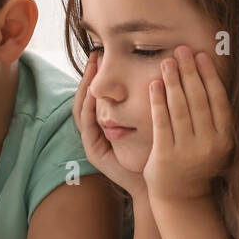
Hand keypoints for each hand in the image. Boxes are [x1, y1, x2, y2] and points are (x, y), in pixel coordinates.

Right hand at [72, 51, 147, 199]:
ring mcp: (92, 141)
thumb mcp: (151, 121)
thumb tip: (157, 72)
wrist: (155, 184)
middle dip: (88, 76)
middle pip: (86, 98)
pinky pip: (86, 126)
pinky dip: (89, 109)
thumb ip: (148, 102)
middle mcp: (96, 131)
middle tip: (94, 54)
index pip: (97, 94)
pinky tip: (94, 94)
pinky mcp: (93, 151)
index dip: (99, 74)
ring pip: (82, 110)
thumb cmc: (157, 153)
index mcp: (107, 124)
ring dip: (85, 88)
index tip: (104, 53)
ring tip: (91, 70)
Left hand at [144, 46, 232, 201]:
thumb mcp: (215, 142)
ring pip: (180, 108)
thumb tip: (210, 77)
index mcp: (226, 138)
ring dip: (173, 81)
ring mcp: (188, 150)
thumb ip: (214, 117)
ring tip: (167, 61)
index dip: (210, 76)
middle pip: (198, 100)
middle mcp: (209, 144)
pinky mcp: (166, 155)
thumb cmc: (197, 163)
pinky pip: (161, 121)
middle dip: (190, 72)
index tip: (202, 55)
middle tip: (182, 50)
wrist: (181, 196)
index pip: (219, 100)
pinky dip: (158, 101)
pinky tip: (154, 84)